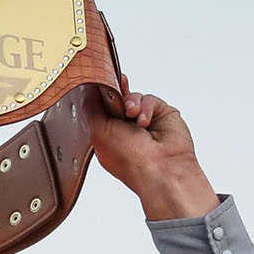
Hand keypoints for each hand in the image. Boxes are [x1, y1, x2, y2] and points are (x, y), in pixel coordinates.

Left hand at [88, 75, 219, 220]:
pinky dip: (146, 108)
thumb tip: (90, 90)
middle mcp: (127, 128)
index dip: (101, 96)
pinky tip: (145, 122)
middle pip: (119, 99)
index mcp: (109, 135)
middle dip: (117, 95)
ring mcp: (145, 121)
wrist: (160, 169)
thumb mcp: (98, 131)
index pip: (102, 109)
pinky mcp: (163, 115)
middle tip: (118, 99)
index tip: (101, 84)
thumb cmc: (128, 159)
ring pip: (135, 97)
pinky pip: (150, 100)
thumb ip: (92, 108)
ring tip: (131, 115)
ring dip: (132, 103)